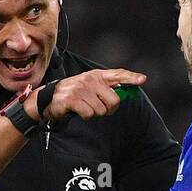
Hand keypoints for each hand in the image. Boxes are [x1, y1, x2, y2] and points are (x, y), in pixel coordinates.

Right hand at [24, 68, 145, 122]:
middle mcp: (90, 79)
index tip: (142, 80)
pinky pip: (89, 114)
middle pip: (114, 100)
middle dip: (109, 109)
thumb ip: (104, 90)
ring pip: (101, 110)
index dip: (131, 78)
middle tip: (98, 109)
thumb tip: (121, 95)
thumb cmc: (73, 95)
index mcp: (96, 76)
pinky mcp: (73, 99)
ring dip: (94, 114)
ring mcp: (81, 88)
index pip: (117, 74)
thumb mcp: (89, 88)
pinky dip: (85, 116)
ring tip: (84, 108)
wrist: (48, 98)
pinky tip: (77, 111)